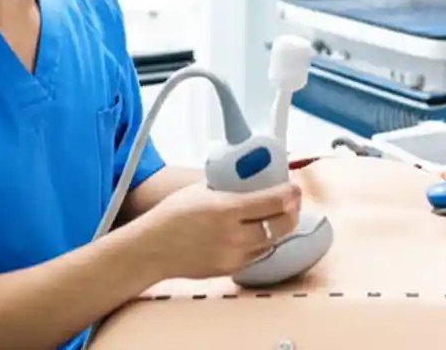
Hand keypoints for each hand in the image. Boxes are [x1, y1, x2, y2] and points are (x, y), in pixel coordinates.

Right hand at [139, 182, 301, 279]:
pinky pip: (258, 254)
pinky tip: (260, 230)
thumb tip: (255, 176)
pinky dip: (264, 241)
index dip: (290, 193)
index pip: (274, 201)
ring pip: (273, 241)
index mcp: (227, 209)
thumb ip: (231, 186)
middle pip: (282, 225)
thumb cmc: (172, 214)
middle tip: (293, 200)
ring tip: (280, 214)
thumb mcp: (203, 189)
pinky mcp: (230, 269)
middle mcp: (234, 235)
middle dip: (293, 210)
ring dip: (281, 227)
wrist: (151, 249)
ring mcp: (233, 255)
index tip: (294, 187)